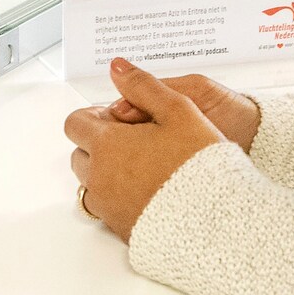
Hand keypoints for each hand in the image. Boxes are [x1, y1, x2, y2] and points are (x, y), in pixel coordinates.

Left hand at [63, 58, 230, 242]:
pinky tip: (150, 190)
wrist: (218, 218)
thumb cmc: (200, 164)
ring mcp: (107, 205)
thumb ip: (143, 86)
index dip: (96, 117)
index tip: (121, 120)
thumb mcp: (178, 110)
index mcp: (106, 145)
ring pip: (91, 182)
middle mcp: (98, 177)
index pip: (75, 123)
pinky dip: (119, 196)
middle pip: (80, 153)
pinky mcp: (119, 227)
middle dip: (100, 144)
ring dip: (107, 171)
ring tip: (145, 167)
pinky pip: (107, 206)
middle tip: (137, 142)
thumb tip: (117, 67)